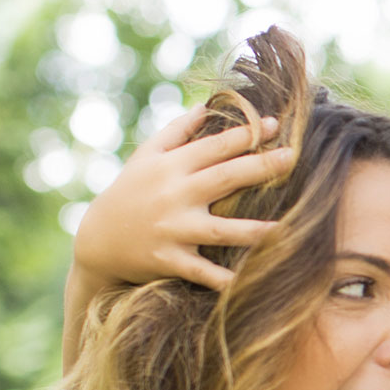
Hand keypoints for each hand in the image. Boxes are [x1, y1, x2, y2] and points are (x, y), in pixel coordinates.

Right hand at [73, 109, 294, 290]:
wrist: (96, 241)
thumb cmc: (129, 192)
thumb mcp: (146, 157)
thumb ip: (177, 131)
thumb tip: (206, 107)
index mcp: (172, 166)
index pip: (215, 146)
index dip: (247, 134)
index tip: (277, 124)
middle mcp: (174, 195)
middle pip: (225, 178)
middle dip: (261, 167)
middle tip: (293, 157)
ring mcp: (173, 229)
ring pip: (221, 230)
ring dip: (254, 230)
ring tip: (286, 228)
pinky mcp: (170, 260)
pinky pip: (203, 272)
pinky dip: (224, 280)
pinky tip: (252, 282)